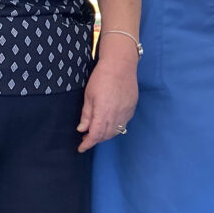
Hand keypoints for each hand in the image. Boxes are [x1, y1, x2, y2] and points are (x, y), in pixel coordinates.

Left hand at [77, 37, 138, 151]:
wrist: (121, 65)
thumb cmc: (101, 77)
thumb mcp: (88, 95)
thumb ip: (86, 114)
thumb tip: (82, 129)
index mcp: (104, 112)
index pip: (96, 134)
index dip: (88, 144)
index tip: (81, 148)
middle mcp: (117, 115)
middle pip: (106, 135)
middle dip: (96, 139)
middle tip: (86, 139)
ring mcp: (127, 111)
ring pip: (116, 130)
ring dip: (106, 135)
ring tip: (97, 131)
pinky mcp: (132, 107)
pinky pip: (124, 123)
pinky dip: (116, 127)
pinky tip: (110, 123)